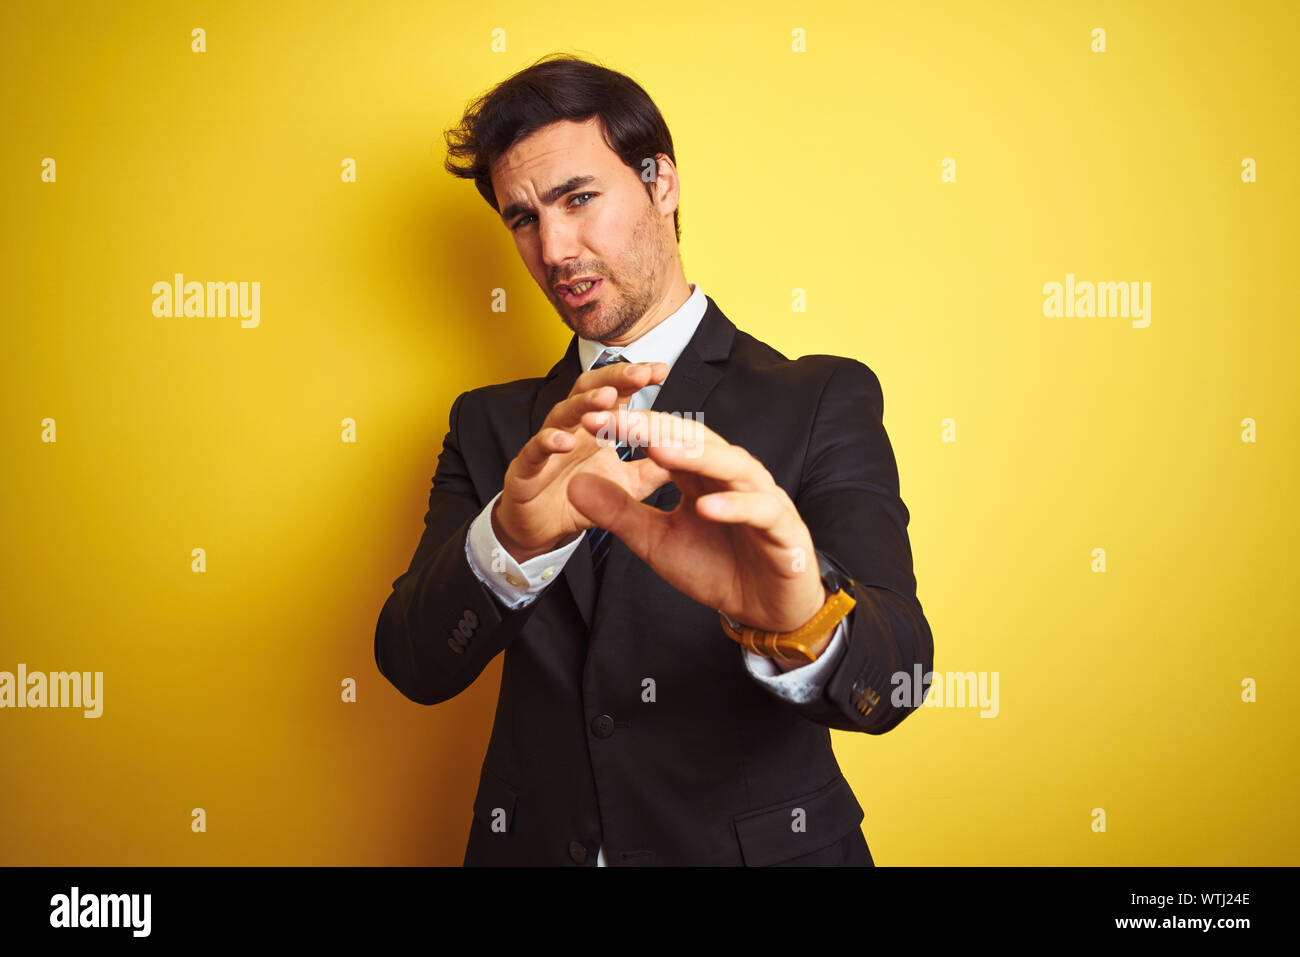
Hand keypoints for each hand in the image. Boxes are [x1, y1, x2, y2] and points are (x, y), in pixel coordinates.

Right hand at [492, 362, 673, 562]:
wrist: (541, 529)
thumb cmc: (580, 496)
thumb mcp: (628, 484)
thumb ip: (656, 466)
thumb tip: (692, 450)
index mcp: (593, 426)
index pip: (615, 392)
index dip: (635, 379)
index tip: (661, 370)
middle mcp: (569, 427)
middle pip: (588, 391)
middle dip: (613, 379)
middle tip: (639, 374)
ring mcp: (545, 446)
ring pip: (561, 414)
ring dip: (584, 405)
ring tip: (606, 398)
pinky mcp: (524, 470)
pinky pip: (534, 452)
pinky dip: (548, 443)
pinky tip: (564, 440)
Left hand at [566, 408, 826, 633]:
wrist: (763, 608)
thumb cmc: (716, 567)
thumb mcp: (656, 541)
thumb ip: (619, 512)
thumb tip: (574, 484)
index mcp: (701, 474)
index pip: (665, 441)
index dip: (631, 430)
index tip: (593, 421)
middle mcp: (732, 476)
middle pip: (697, 443)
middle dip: (658, 430)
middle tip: (620, 421)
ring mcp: (761, 497)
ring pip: (733, 466)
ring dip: (698, 457)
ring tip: (661, 451)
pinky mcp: (783, 527)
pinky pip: (760, 510)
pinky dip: (736, 506)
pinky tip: (708, 507)